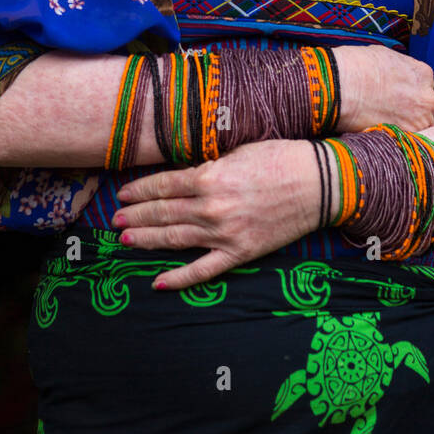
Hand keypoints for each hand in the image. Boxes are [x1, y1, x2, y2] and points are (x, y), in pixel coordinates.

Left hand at [112, 140, 321, 290]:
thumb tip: (183, 173)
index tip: (123, 194)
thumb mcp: (238, 150)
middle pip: (163, 213)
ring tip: (125, 242)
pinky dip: (179, 278)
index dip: (139, 191)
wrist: (318, 184)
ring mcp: (224, 233)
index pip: (163, 186)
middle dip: (136, 217)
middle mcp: (211, 207)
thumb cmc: (280, 159)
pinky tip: (158, 282)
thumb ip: (208, 165)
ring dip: (147, 241)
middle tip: (115, 222)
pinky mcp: (239, 253)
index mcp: (209, 177)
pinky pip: (203, 270)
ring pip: (175, 239)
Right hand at [334, 44, 433, 133]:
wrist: (340, 85)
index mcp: (423, 74)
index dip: (414, 96)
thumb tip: (397, 78)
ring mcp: (420, 119)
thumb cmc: (355, 66)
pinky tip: (389, 137)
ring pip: (425, 128)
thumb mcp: (384, 56)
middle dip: (417, 113)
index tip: (402, 101)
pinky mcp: (407, 137)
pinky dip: (403, 142)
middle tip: (396, 116)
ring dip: (411, 129)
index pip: (427, 89)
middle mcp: (428, 97)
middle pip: (430, 110)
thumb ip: (401, 70)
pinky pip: (413, 143)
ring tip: (391, 129)